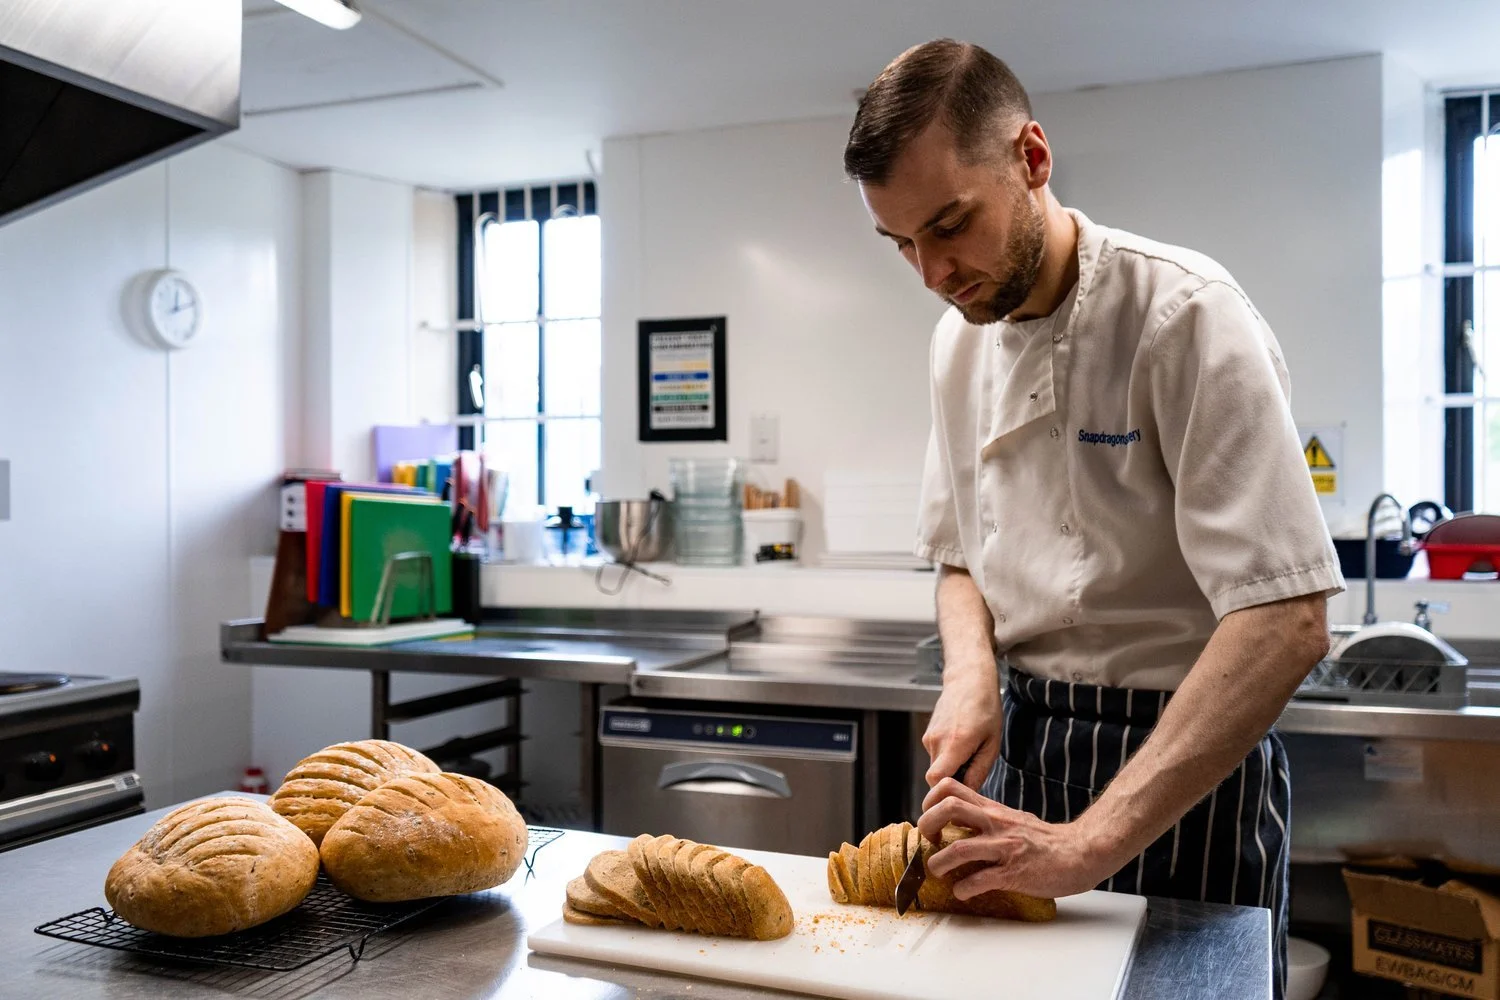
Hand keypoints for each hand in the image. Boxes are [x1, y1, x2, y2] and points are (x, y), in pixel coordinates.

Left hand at [918, 778, 1123, 899]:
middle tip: (929, 841)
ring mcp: (1004, 848)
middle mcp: (996, 824)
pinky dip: (964, 888)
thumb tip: (958, 824)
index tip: (929, 818)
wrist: (1080, 853)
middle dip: (928, 825)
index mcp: (993, 810)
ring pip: (958, 849)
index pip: (951, 787)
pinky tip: (962, 891)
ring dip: (939, 863)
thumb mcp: (1012, 819)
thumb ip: (987, 818)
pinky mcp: (1013, 873)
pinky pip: (979, 880)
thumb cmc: (1045, 840)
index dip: (931, 800)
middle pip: (948, 808)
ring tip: (937, 871)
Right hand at [921, 670, 999, 789]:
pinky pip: (935, 755)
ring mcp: (929, 737)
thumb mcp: (992, 743)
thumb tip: (969, 792)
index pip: (936, 780)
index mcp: (955, 743)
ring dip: (951, 767)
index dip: (946, 790)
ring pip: (936, 766)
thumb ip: (979, 771)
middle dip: (952, 779)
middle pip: (936, 776)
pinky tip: (961, 743)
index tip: (963, 790)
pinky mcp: (927, 734)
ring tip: (969, 752)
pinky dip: (947, 756)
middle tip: (972, 770)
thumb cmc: (986, 709)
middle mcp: (936, 741)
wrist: (968, 681)